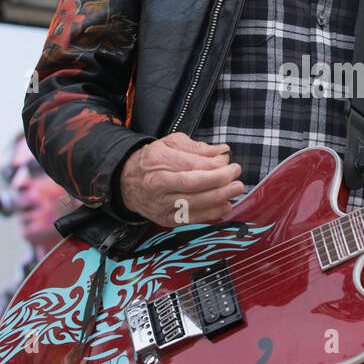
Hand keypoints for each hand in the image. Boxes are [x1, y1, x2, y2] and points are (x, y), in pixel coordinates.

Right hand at [119, 133, 244, 228]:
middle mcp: (157, 184)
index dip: (214, 166)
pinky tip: (225, 206)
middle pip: (192, 184)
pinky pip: (191, 218)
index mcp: (159, 160)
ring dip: (218, 198)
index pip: (191, 165)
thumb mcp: (171, 144)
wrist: (126, 182)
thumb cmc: (153, 160)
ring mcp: (160, 204)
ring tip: (235, 190)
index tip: (229, 163)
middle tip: (237, 177)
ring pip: (193, 203)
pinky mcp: (165, 219)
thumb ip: (198, 148)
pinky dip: (210, 213)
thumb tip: (222, 152)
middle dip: (219, 181)